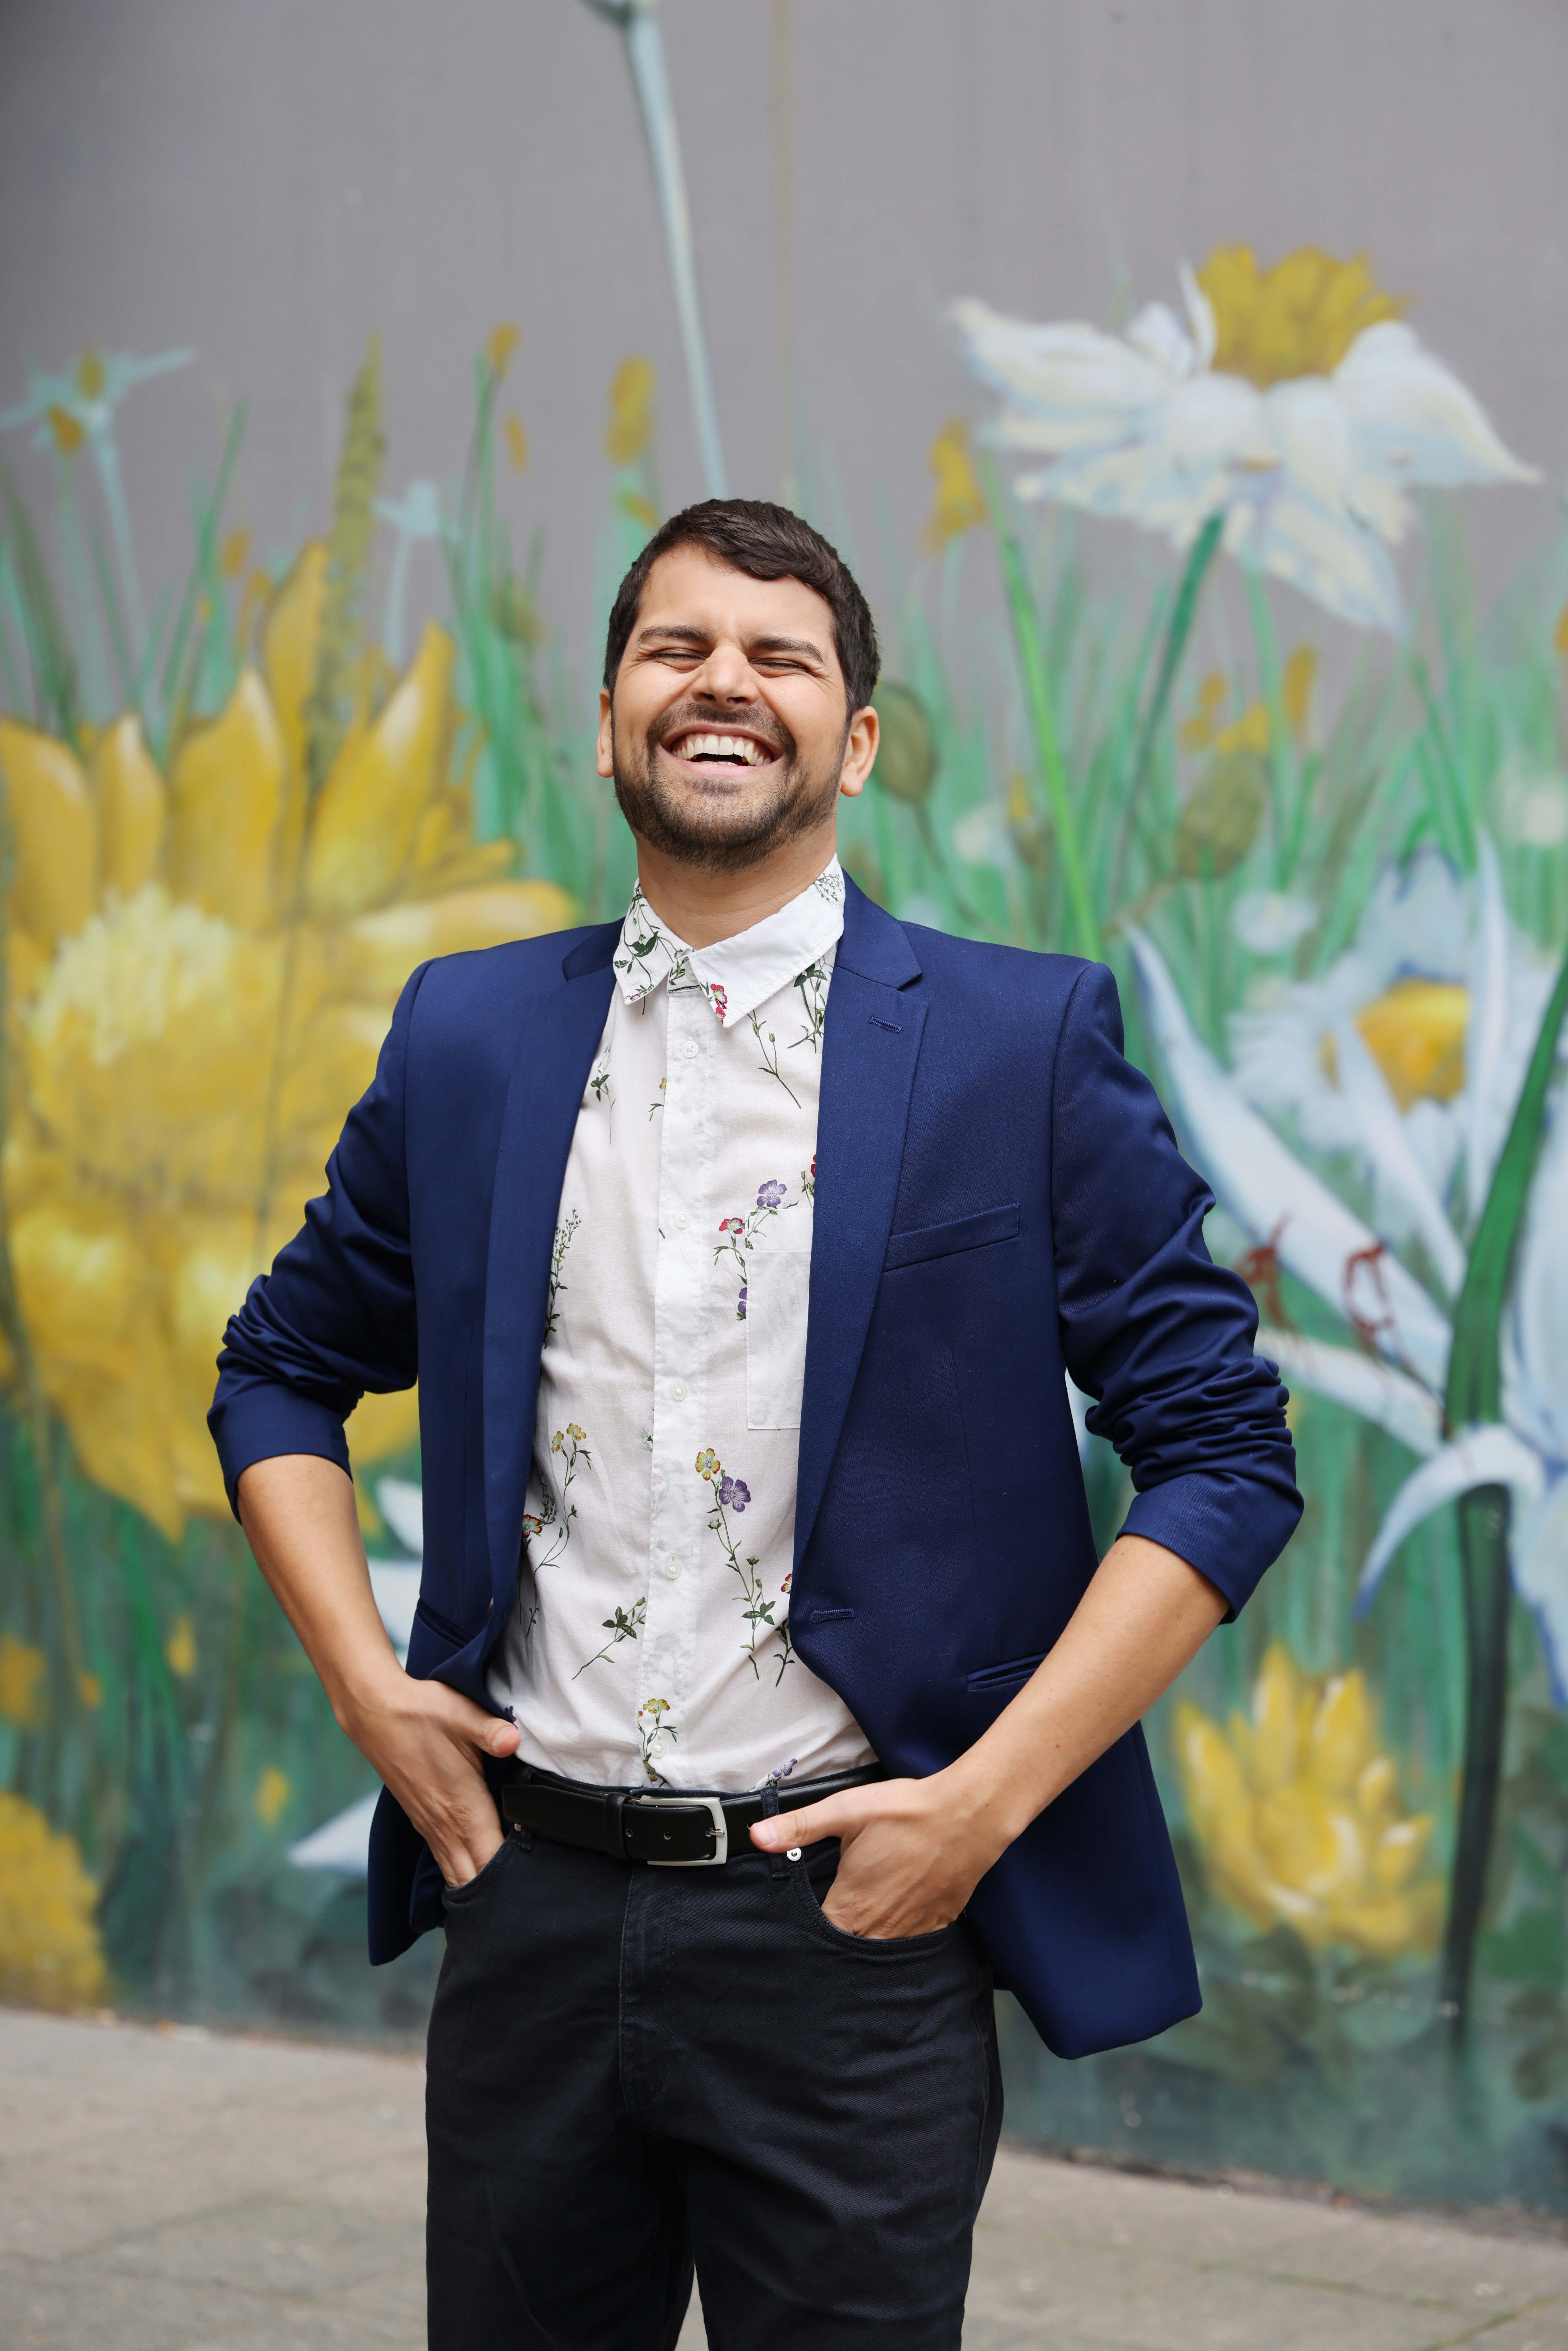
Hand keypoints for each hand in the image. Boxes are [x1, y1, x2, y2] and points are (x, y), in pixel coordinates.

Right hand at [339, 1668, 520, 1888]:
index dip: (512, 1876)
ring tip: (505, 1895)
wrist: (374, 1712)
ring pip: (456, 1875)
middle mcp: (445, 1826)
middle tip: (525, 1894)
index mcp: (462, 1807)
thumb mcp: (461, 1714)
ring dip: (478, 1887)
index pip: (490, 1860)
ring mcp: (430, 1827)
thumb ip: (492, 1731)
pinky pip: (445, 1861)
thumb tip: (513, 1739)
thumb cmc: (422, 1713)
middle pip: (473, 1880)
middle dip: (498, 1893)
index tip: (534, 1881)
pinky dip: (462, 1873)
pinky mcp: (422, 1820)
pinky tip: (477, 1872)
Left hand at [750, 1771, 1006, 1938]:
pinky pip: (913, 1944)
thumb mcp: (846, 1810)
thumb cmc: (907, 1812)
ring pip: (881, 1952)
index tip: (805, 1923)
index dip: (808, 1935)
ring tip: (863, 1926)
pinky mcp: (938, 1922)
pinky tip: (897, 1921)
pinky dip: (901, 1938)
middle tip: (831, 1928)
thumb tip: (756, 1836)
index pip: (820, 1937)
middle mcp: (881, 1926)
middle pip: (849, 1949)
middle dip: (837, 1943)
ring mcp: (912, 1928)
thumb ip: (800, 1826)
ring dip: (869, 1943)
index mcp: (853, 1905)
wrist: (968, 1814)